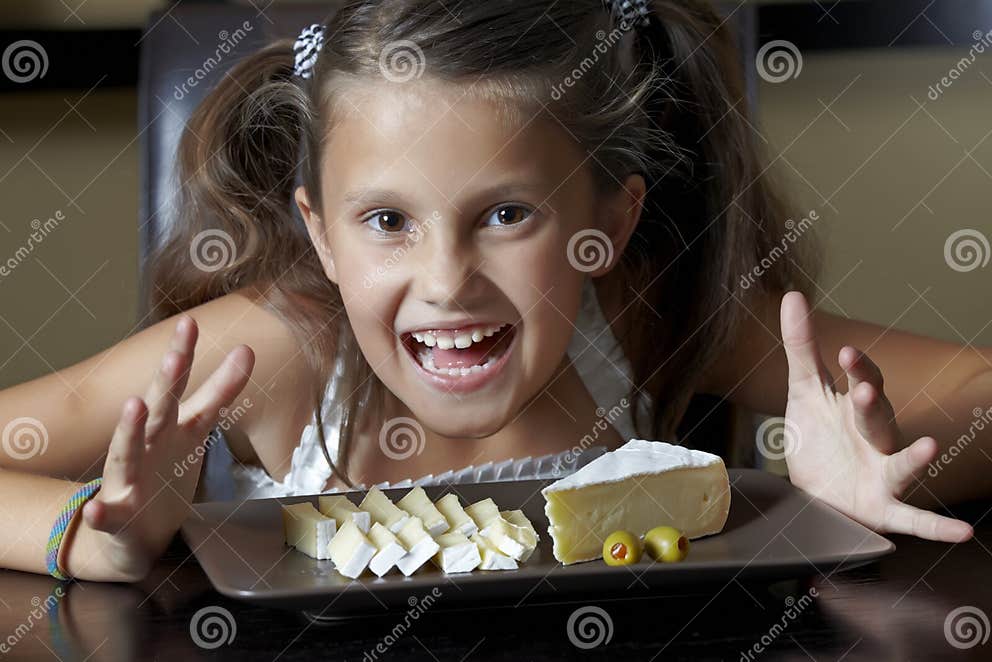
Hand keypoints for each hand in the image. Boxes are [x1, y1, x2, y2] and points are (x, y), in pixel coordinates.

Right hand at [66, 315, 254, 580]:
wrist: (136, 530)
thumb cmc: (163, 468)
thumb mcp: (195, 428)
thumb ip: (219, 392)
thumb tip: (247, 348)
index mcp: (170, 427)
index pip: (185, 388)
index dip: (188, 358)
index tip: (190, 322)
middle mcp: (146, 445)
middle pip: (159, 410)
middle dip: (166, 382)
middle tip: (174, 354)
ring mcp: (128, 479)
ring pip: (126, 453)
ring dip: (129, 430)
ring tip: (134, 405)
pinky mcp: (117, 517)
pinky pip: (107, 515)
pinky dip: (100, 511)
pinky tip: (95, 508)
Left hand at [777, 291, 972, 542]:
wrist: (815, 490)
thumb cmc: (819, 435)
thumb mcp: (805, 390)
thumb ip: (802, 345)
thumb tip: (795, 295)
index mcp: (859, 407)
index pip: (862, 382)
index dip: (856, 369)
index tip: (843, 353)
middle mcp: (877, 437)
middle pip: (877, 418)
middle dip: (871, 404)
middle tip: (862, 389)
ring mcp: (883, 473)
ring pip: (900, 463)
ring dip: (914, 457)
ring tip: (931, 446)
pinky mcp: (882, 508)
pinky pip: (912, 519)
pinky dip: (935, 526)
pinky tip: (962, 531)